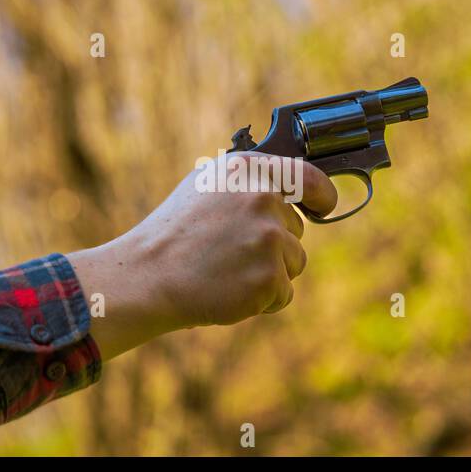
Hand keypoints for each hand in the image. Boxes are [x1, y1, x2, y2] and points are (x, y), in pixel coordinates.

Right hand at [68, 152, 337, 360]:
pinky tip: (228, 290)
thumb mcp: (207, 187)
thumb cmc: (174, 233)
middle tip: (229, 252)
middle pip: (297, 231)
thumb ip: (250, 183)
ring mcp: (269, 239)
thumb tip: (290, 189)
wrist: (147, 275)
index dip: (323, 196)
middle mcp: (263, 199)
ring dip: (269, 273)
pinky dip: (261, 300)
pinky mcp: (269, 278)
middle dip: (273, 245)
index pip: (310, 178)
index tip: (323, 207)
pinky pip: (282, 294)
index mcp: (249, 170)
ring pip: (294, 263)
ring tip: (226, 271)